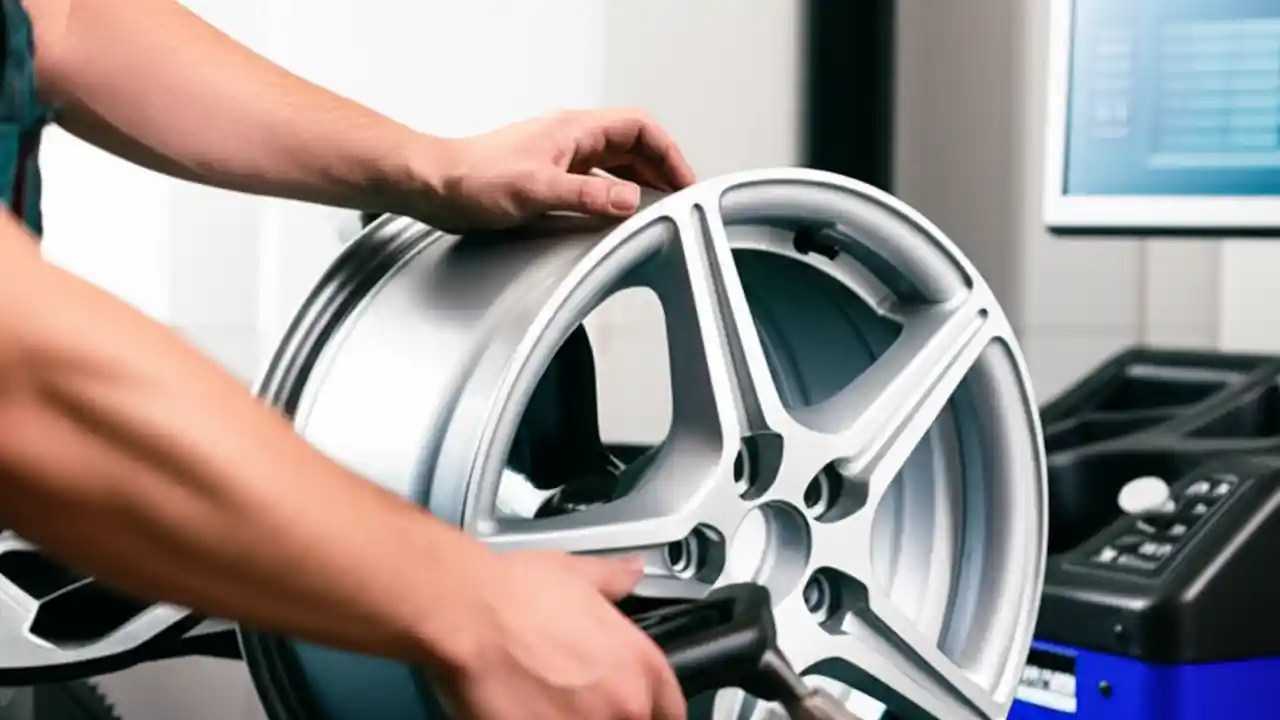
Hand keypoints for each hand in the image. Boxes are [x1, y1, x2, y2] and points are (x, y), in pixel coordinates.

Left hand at [405, 108, 697, 230]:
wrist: (435, 186)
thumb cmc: (474, 179)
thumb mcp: (537, 190)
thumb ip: (588, 196)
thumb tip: (629, 201)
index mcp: (574, 129)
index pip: (640, 128)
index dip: (668, 153)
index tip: (684, 182)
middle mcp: (571, 138)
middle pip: (632, 145)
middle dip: (660, 169)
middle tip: (678, 199)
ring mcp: (560, 156)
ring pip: (615, 162)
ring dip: (639, 182)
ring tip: (656, 207)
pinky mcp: (548, 175)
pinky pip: (595, 179)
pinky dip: (614, 194)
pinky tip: (614, 214)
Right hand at [427, 550, 686, 719]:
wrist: (466, 613)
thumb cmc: (515, 594)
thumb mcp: (578, 574)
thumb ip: (614, 580)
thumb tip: (633, 572)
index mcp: (641, 665)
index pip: (672, 711)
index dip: (652, 711)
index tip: (637, 710)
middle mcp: (624, 704)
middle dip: (608, 717)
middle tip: (576, 705)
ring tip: (547, 707)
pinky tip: (525, 713)